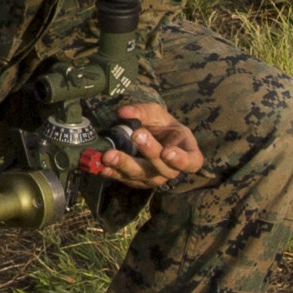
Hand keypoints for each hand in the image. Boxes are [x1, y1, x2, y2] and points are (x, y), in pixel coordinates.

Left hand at [90, 99, 204, 190]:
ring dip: (124, 164)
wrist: (149, 137)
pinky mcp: (134, 181)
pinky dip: (111, 172)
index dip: (181, 160)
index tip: (168, 152)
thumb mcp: (157, 114)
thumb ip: (143, 111)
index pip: (191, 162)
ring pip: (140, 175)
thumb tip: (123, 112)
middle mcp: (170, 170)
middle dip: (148, 152)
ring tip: (109, 154)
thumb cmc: (161, 126)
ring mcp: (152, 178)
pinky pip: (123, 178)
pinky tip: (101, 166)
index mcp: (186, 152)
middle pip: (161, 168)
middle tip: (136, 135)